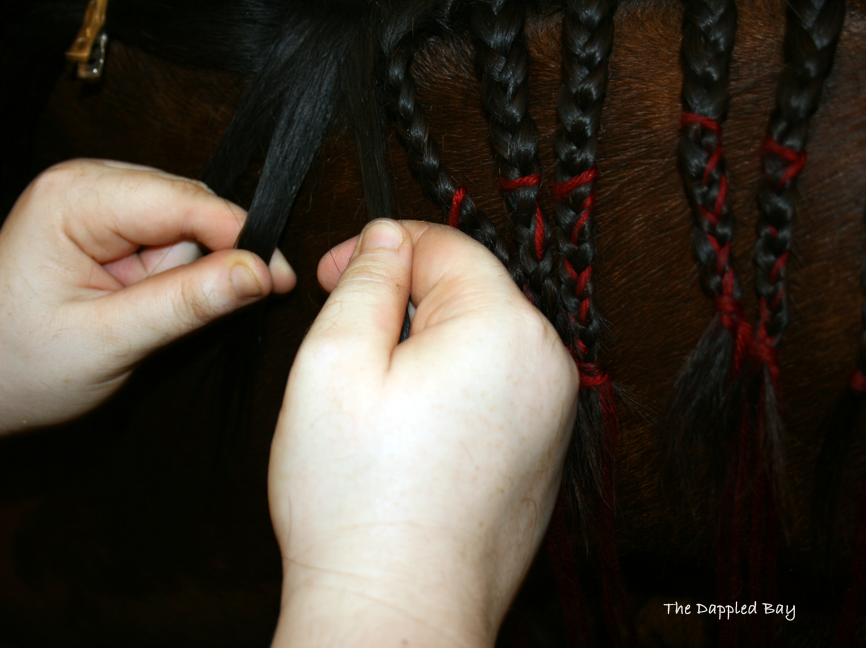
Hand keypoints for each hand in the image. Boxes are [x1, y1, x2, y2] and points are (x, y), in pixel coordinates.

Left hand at [0, 159, 294, 436]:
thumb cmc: (19, 363)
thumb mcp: (109, 342)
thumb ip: (187, 303)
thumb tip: (259, 272)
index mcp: (75, 199)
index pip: (186, 202)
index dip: (242, 239)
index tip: (280, 282)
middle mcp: (88, 182)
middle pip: (192, 207)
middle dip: (202, 262)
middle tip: (169, 316)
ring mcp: (98, 196)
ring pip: (187, 223)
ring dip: (181, 273)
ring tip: (135, 311)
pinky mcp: (109, 217)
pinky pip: (171, 235)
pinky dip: (171, 272)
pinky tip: (138, 298)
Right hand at [268, 219, 576, 647]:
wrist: (397, 611)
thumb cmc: (358, 503)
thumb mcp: (334, 361)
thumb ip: (367, 280)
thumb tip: (387, 239)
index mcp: (502, 328)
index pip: (444, 243)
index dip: (378, 248)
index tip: (333, 272)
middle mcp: (545, 367)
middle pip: (469, 291)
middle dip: (403, 299)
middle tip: (346, 340)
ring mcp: (552, 417)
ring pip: (479, 343)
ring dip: (425, 348)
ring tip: (374, 401)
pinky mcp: (541, 457)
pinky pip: (494, 393)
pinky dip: (451, 392)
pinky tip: (408, 439)